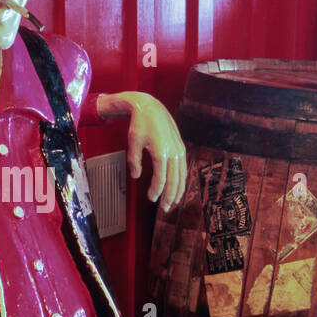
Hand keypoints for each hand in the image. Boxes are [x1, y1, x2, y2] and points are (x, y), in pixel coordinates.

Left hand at [98, 91, 186, 211]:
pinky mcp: (181, 148)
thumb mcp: (132, 142)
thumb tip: (136, 177)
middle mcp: (173, 152)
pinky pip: (183, 168)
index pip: (161, 178)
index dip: (156, 191)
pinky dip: (181, 180)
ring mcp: (179, 150)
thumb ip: (134, 160)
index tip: (151, 199)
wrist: (151, 107)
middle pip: (174, 180)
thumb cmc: (140, 124)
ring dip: (178, 191)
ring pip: (181, 175)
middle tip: (164, 208)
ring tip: (173, 203)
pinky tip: (179, 188)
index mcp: (161, 151)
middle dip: (170, 196)